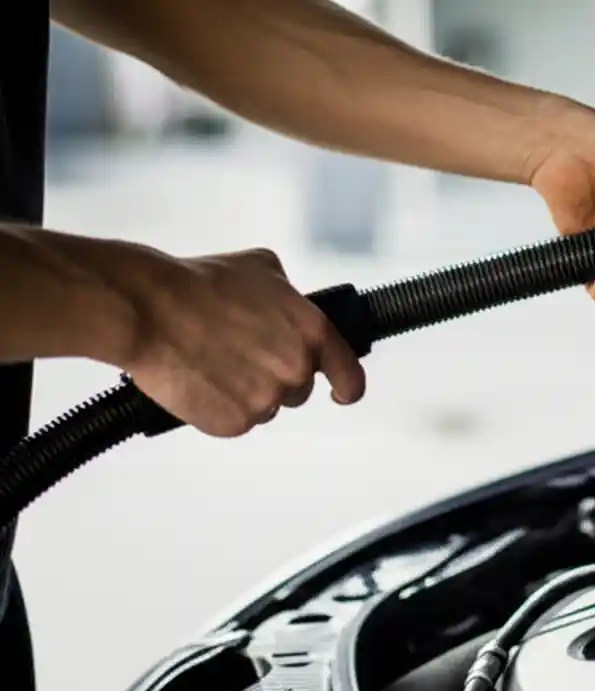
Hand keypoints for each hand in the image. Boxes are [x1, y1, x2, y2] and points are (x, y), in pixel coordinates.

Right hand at [110, 245, 365, 436]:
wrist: (149, 309)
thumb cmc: (198, 285)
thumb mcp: (262, 268)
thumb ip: (289, 296)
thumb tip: (290, 306)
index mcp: (312, 333)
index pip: (350, 376)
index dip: (345, 387)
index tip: (340, 392)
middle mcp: (295, 369)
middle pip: (299, 390)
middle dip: (275, 377)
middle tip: (241, 354)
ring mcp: (266, 399)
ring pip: (265, 406)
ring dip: (246, 392)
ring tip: (214, 362)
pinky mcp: (234, 422)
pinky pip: (235, 421)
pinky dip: (219, 407)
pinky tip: (200, 379)